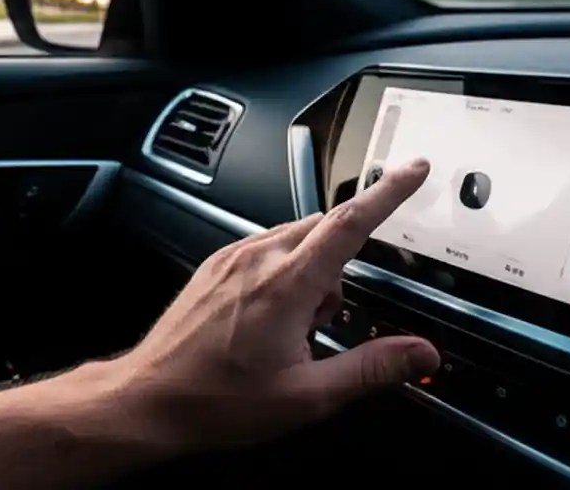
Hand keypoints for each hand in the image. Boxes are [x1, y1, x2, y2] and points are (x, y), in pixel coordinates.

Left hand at [108, 158, 438, 452]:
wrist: (150, 400)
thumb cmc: (218, 400)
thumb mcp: (307, 396)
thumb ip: (370, 369)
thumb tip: (419, 353)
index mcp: (286, 284)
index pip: (350, 223)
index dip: (388, 192)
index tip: (413, 170)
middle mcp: (258, 259)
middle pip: (325, 231)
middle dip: (343, 266)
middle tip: (327, 322)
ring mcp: (232, 258)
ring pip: (295, 241)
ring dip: (312, 274)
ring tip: (292, 332)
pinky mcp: (216, 266)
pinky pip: (266, 250)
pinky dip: (284, 274)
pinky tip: (269, 321)